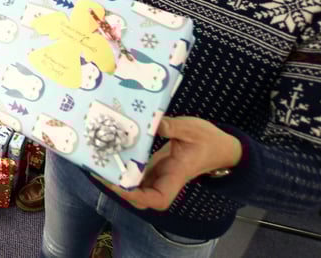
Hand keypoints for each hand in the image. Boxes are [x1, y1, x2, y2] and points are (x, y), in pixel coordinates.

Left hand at [98, 117, 241, 210]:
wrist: (222, 147)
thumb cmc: (209, 140)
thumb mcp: (191, 129)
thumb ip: (171, 126)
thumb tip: (152, 122)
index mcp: (177, 175)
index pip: (158, 198)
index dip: (139, 197)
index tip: (122, 187)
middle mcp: (165, 179)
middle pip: (141, 196)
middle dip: (120, 188)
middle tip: (100, 170)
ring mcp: (160, 174)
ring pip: (136, 185)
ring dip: (118, 177)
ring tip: (98, 162)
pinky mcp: (156, 166)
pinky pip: (138, 172)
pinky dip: (124, 167)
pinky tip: (110, 154)